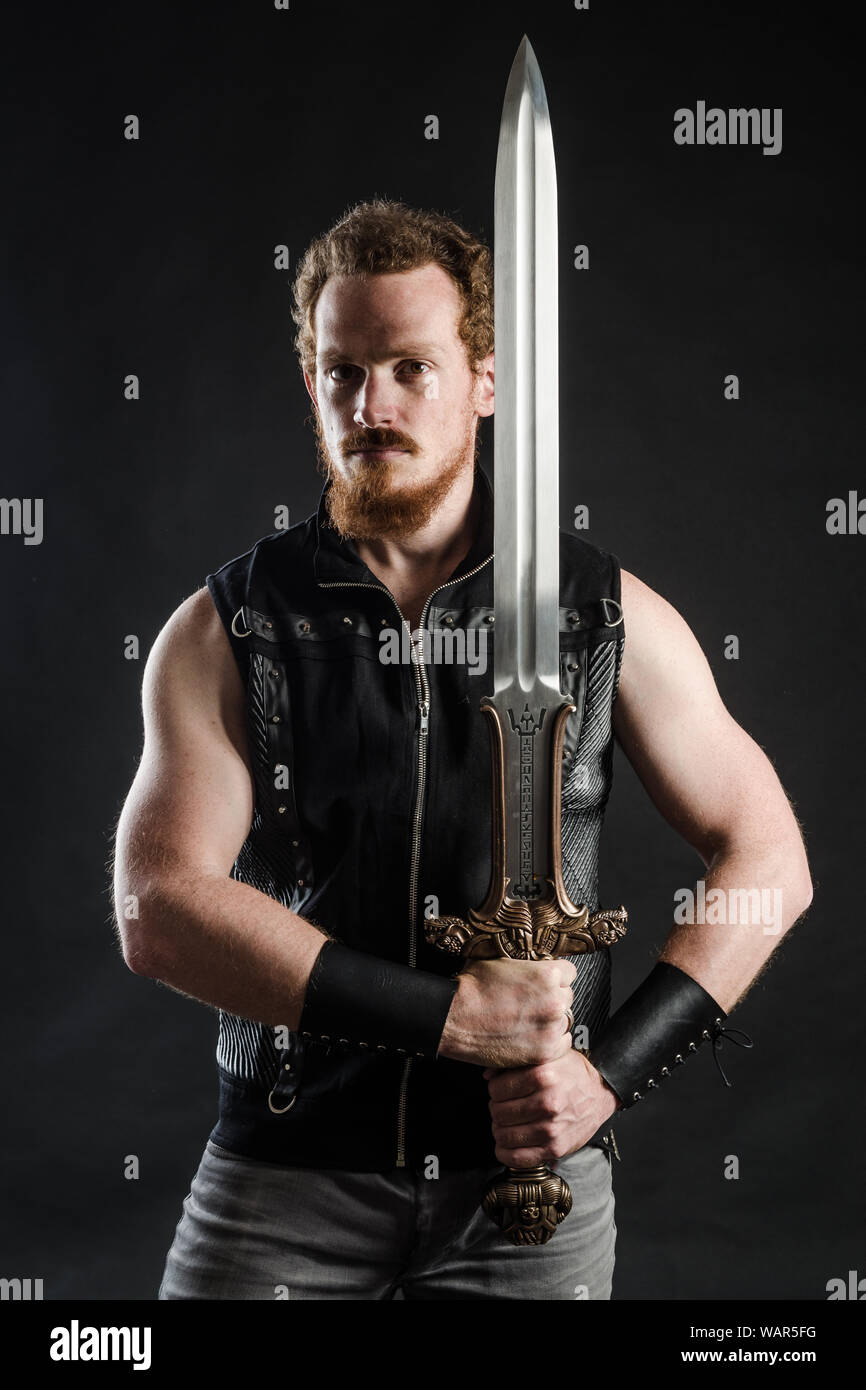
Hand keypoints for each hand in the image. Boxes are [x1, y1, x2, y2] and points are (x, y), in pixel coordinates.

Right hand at [437, 957, 576, 1068]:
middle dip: (553, 998)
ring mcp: (550, 1027)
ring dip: (552, 1020)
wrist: (454, 1017)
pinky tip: (533, 1036)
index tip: (547, 983)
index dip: (555, 977)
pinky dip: (551, 1041)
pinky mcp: (543, 1051)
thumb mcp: (502, 960)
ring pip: (565, 1020)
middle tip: (533, 1003)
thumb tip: (538, 965)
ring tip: (529, 1021)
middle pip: (568, 996)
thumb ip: (528, 965)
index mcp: (546, 974)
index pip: (570, 973)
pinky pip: (562, 1044)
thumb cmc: (472, 987)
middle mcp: (553, 1000)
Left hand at [483, 1050, 619, 1166]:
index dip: (494, 1090)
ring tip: (507, 1123)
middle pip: (498, 1112)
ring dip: (500, 1130)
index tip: (501, 1091)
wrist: (601, 1093)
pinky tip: (507, 1144)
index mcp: (542, 1076)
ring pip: (503, 1135)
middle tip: (505, 1107)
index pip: (497, 1089)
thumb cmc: (572, 1073)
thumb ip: (515, 1062)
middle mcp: (547, 1103)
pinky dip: (505, 1153)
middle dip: (497, 1109)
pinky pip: (517, 1158)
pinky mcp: (555, 1148)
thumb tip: (487, 1074)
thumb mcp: (547, 1055)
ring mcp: (551, 1129)